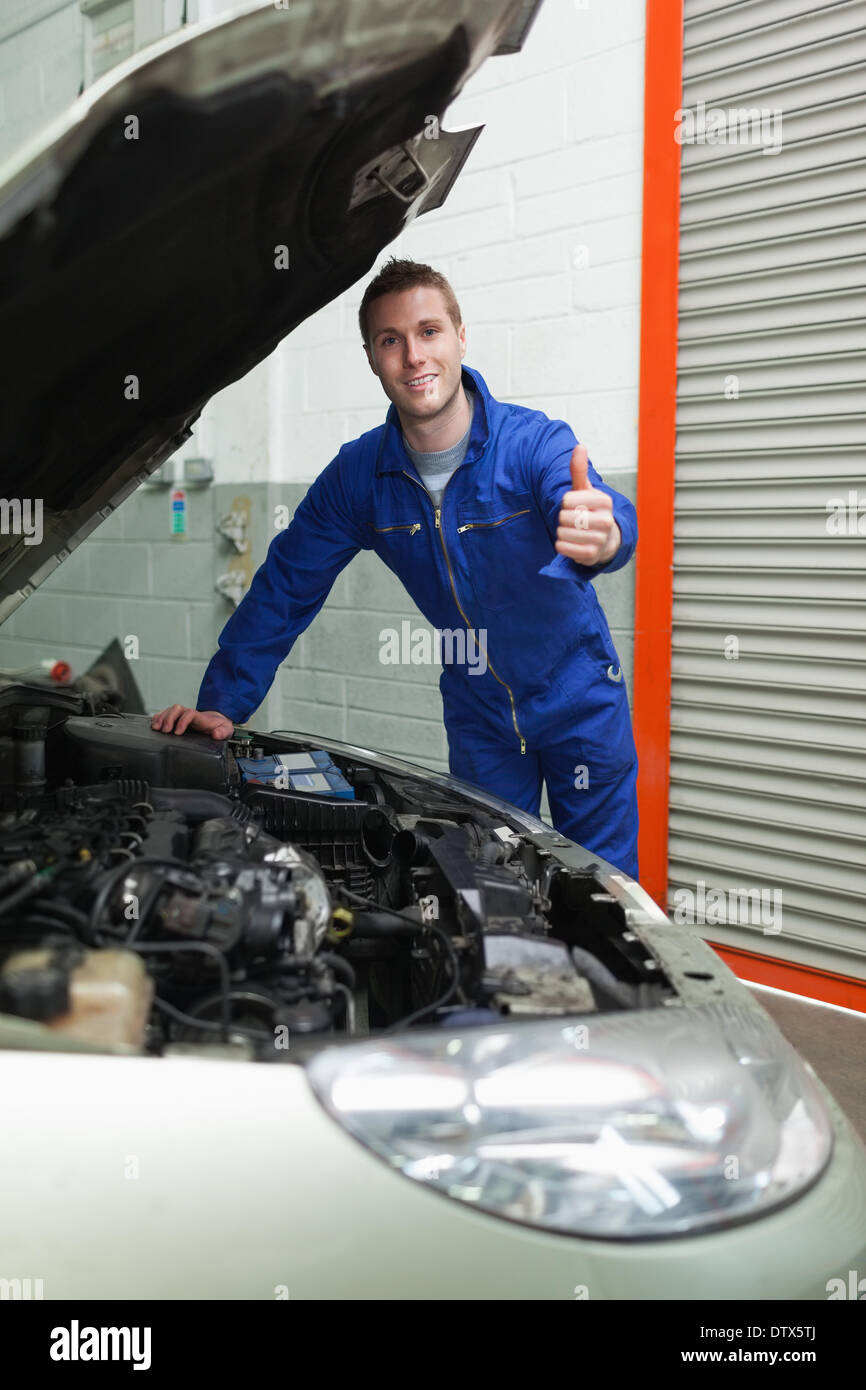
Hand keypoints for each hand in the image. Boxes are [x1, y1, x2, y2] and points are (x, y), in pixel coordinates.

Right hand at [150, 706, 233, 739]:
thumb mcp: (226, 730)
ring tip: (156, 728)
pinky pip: (165, 714)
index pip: (190, 713)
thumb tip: (216, 734)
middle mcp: (189, 713)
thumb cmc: (219, 727)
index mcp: (200, 717)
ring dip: (161, 718)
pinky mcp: (176, 718)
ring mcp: (182, 715)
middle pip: (177, 709)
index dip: (182, 721)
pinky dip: (158, 718)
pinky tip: (154, 725)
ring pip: (169, 710)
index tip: (178, 732)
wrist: (216, 722)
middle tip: (165, 730)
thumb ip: (222, 732)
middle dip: (169, 718)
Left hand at [555, 444, 620, 566]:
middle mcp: (606, 520)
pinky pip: (563, 548)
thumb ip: (579, 470)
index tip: (574, 505)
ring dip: (561, 532)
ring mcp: (600, 539)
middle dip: (563, 518)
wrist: (605, 540)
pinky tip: (570, 542)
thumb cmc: (590, 510)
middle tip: (573, 520)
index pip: (567, 499)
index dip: (565, 503)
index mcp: (605, 501)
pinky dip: (561, 545)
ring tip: (573, 531)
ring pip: (562, 533)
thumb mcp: (585, 490)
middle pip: (563, 517)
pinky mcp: (591, 555)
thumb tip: (580, 446)